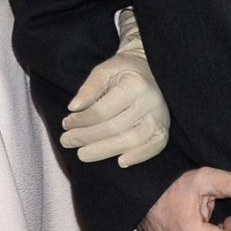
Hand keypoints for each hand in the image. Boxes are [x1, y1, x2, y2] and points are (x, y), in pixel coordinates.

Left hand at [61, 8, 168, 166]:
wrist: (151, 68)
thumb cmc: (123, 70)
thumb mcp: (104, 70)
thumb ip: (89, 88)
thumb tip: (73, 108)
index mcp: (135, 85)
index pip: (103, 111)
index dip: (82, 121)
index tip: (66, 124)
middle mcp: (150, 102)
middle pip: (115, 128)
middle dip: (87, 137)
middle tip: (67, 141)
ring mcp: (160, 117)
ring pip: (132, 140)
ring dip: (104, 150)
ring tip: (82, 154)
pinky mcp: (165, 128)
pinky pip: (155, 146)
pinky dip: (139, 156)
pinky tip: (121, 162)